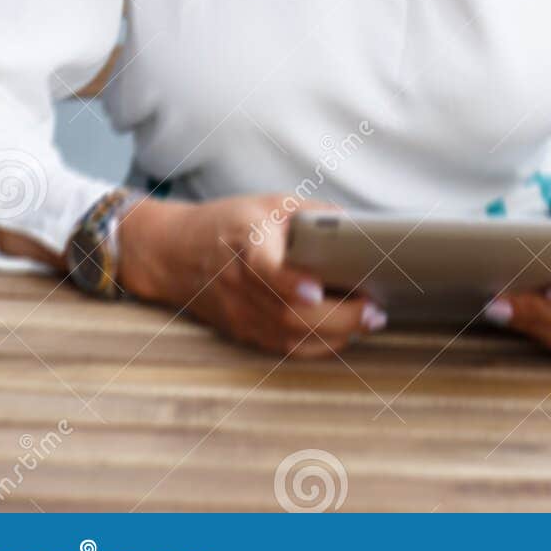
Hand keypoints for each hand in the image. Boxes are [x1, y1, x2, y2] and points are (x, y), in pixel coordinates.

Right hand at [118, 193, 387, 357]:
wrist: (175, 254)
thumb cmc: (231, 222)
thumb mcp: (272, 202)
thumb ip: (315, 214)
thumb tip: (359, 229)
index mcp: (246, 245)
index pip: (263, 269)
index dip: (288, 282)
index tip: (315, 287)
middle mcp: (241, 287)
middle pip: (289, 315)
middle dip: (339, 318)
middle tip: (375, 310)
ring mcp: (241, 316)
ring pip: (291, 339)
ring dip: (336, 335)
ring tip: (369, 319)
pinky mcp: (244, 333)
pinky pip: (286, 348)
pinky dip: (319, 344)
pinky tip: (345, 330)